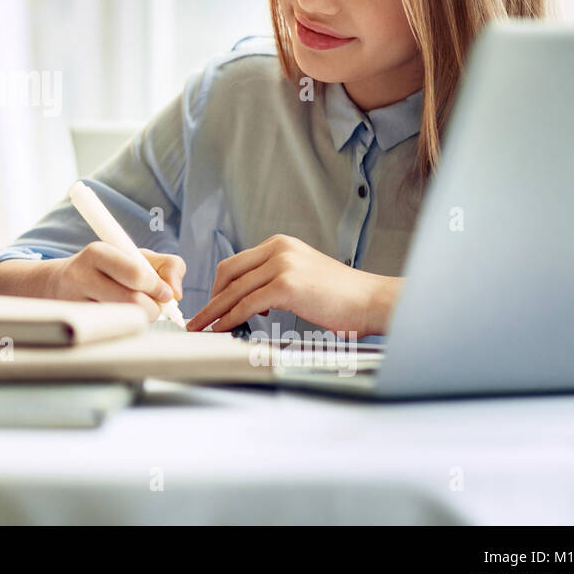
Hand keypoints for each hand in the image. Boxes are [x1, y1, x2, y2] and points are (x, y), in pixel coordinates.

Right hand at [43, 242, 186, 322]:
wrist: (61, 282)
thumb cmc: (108, 268)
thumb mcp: (138, 256)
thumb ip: (168, 266)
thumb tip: (176, 294)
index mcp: (99, 252)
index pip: (136, 274)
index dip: (157, 287)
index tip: (165, 293)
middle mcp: (81, 275)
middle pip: (132, 301)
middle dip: (152, 307)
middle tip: (154, 306)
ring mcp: (74, 302)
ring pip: (122, 319)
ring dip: (139, 319)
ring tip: (136, 310)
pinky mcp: (75, 322)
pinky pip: (111, 331)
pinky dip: (123, 326)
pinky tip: (118, 317)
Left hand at [186, 234, 398, 336]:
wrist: (372, 300)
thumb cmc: (343, 296)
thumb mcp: (304, 275)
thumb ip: (277, 279)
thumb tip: (252, 301)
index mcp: (281, 244)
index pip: (237, 262)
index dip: (220, 286)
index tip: (212, 304)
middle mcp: (279, 249)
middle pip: (228, 272)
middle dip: (211, 298)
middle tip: (201, 318)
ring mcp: (282, 265)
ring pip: (235, 290)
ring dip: (214, 311)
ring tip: (203, 327)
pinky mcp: (287, 285)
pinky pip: (247, 304)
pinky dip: (231, 318)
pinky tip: (224, 329)